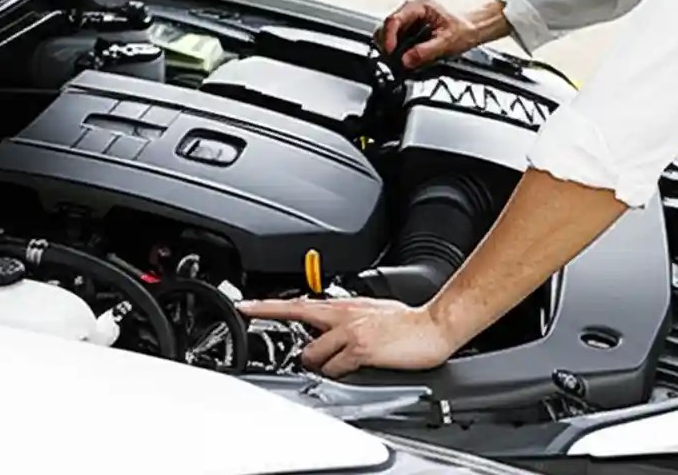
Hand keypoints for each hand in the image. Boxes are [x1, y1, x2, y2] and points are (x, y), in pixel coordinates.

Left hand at [236, 297, 457, 377]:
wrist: (433, 326)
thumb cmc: (408, 322)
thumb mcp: (373, 311)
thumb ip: (348, 318)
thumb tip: (333, 328)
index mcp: (344, 305)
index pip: (296, 303)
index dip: (266, 306)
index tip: (244, 306)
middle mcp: (342, 315)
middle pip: (297, 322)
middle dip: (289, 335)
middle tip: (292, 342)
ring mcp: (350, 332)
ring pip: (313, 353)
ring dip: (319, 364)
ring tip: (339, 365)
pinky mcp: (360, 350)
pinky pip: (334, 368)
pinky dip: (336, 373)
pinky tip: (350, 371)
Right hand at [375, 0, 491, 69]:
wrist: (474, 27)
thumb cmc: (464, 29)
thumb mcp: (446, 43)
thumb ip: (424, 52)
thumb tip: (405, 60)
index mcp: (420, 6)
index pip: (394, 20)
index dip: (388, 38)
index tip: (390, 53)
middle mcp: (412, 8)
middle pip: (386, 25)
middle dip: (386, 43)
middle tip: (391, 60)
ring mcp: (410, 17)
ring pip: (388, 31)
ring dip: (389, 46)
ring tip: (397, 60)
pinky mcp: (410, 26)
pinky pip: (396, 36)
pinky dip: (395, 47)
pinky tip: (403, 56)